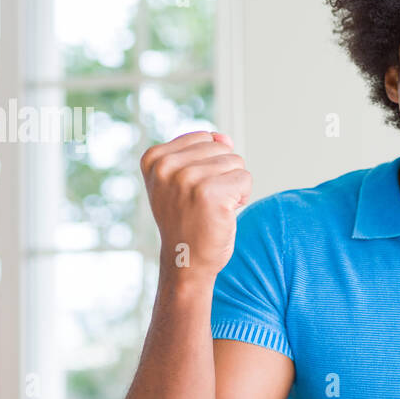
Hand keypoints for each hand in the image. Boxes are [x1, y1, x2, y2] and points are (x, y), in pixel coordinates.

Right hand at [140, 131, 251, 281]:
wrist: (186, 261)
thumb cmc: (188, 220)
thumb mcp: (184, 180)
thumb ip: (202, 152)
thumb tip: (224, 137)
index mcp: (154, 158)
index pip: (204, 137)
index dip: (209, 164)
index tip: (192, 190)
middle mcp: (166, 166)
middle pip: (222, 147)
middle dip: (223, 173)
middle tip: (205, 202)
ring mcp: (186, 179)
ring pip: (236, 162)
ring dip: (233, 187)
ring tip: (213, 208)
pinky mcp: (210, 194)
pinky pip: (245, 178)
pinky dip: (242, 197)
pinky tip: (224, 214)